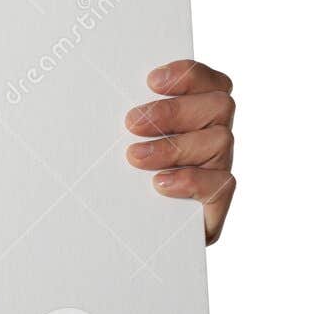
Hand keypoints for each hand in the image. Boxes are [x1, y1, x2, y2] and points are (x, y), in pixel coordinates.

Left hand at [124, 59, 235, 244]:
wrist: (113, 238)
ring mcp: (216, 170)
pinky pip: (221, 185)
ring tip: (135, 158)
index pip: (210, 82)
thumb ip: (114, 119)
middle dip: (174, 111)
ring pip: (220, 141)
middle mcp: (211, 138)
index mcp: (194, 114)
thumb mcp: (108, 145)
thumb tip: (93, 92)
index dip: (189, 75)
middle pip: (219, 105)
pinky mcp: (214, 205)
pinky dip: (191, 180)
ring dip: (175, 146)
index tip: (151, 81)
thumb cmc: (109, 180)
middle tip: (132, 123)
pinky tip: (160, 184)